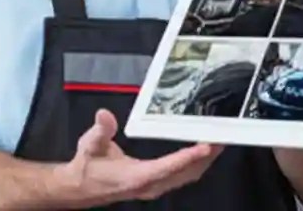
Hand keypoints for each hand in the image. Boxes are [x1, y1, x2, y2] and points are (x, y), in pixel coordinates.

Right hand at [52, 109, 221, 206]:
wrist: (79, 188)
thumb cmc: (87, 166)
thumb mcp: (90, 144)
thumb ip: (100, 130)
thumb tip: (104, 115)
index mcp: (136, 177)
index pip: (168, 167)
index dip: (188, 157)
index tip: (205, 146)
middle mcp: (149, 185)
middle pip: (185, 173)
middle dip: (206, 156)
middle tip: (222, 136)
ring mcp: (155, 187)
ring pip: (187, 176)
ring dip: (204, 161)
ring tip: (219, 141)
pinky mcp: (156, 185)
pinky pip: (182, 176)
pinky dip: (195, 164)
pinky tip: (203, 152)